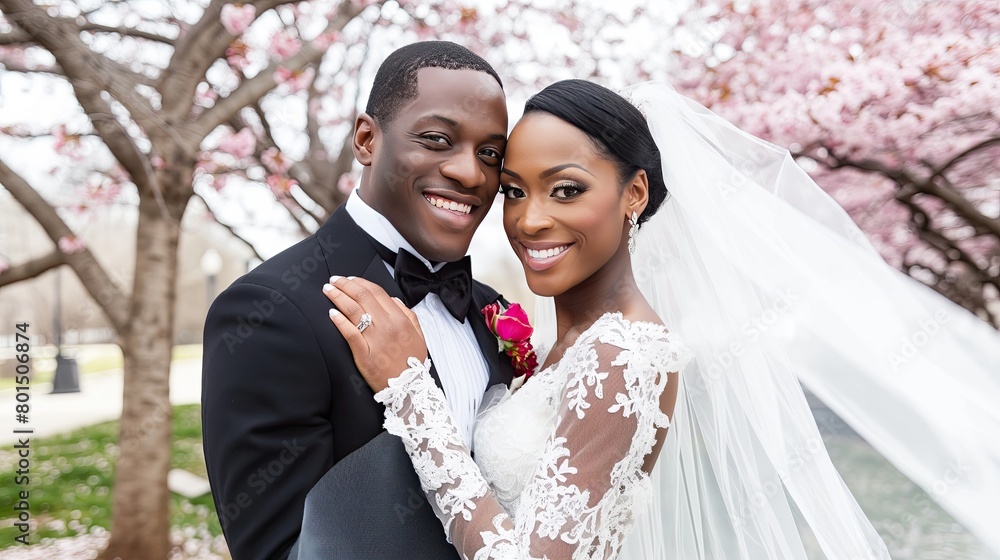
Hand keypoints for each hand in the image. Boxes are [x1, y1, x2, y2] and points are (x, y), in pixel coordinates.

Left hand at [323, 276, 426, 392]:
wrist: (410, 388)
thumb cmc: (412, 362)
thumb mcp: (418, 334)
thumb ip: (407, 314)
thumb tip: (393, 299)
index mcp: (400, 319)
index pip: (377, 292)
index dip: (360, 282)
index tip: (349, 279)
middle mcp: (388, 326)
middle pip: (362, 297)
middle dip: (345, 285)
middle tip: (334, 280)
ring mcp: (375, 339)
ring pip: (354, 311)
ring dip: (338, 297)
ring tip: (329, 290)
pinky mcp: (364, 354)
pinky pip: (350, 333)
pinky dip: (339, 321)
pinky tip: (331, 313)